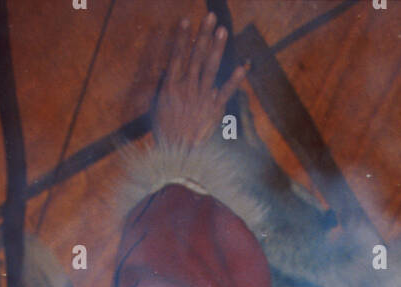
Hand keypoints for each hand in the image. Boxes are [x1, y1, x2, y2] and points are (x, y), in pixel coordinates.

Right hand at [153, 12, 248, 148]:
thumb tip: (168, 74)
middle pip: (196, 56)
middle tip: (210, 17)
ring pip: (210, 68)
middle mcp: (188, 88)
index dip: (182, 38)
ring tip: (222, 30)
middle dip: (203, 34)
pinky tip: (242, 67)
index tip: (187, 20)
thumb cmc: (166, 133)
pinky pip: (226, 92)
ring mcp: (202, 97)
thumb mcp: (158, 108)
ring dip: (217, 48)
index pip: (177, 56)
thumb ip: (165, 88)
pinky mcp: (214, 109)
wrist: (178, 154)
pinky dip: (234, 80)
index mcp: (172, 87)